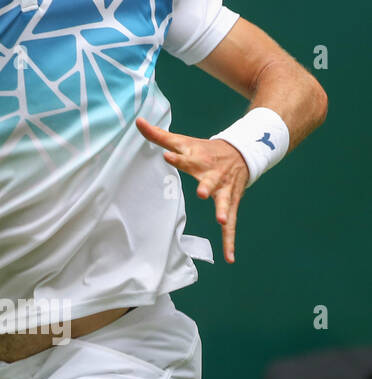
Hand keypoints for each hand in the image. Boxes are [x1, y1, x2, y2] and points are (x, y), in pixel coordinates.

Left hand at [135, 116, 249, 263]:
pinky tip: (230, 258)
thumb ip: (159, 135)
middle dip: (206, 186)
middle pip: (209, 180)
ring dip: (223, 211)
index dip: (176, 157)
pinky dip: (230, 241)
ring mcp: (223, 191)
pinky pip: (231, 225)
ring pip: (224, 202)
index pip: (185, 157)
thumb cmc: (204, 149)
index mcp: (198, 159)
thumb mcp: (182, 140)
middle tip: (202, 192)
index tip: (167, 156)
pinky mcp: (230, 203)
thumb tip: (137, 120)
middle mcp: (212, 175)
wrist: (241, 152)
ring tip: (220, 221)